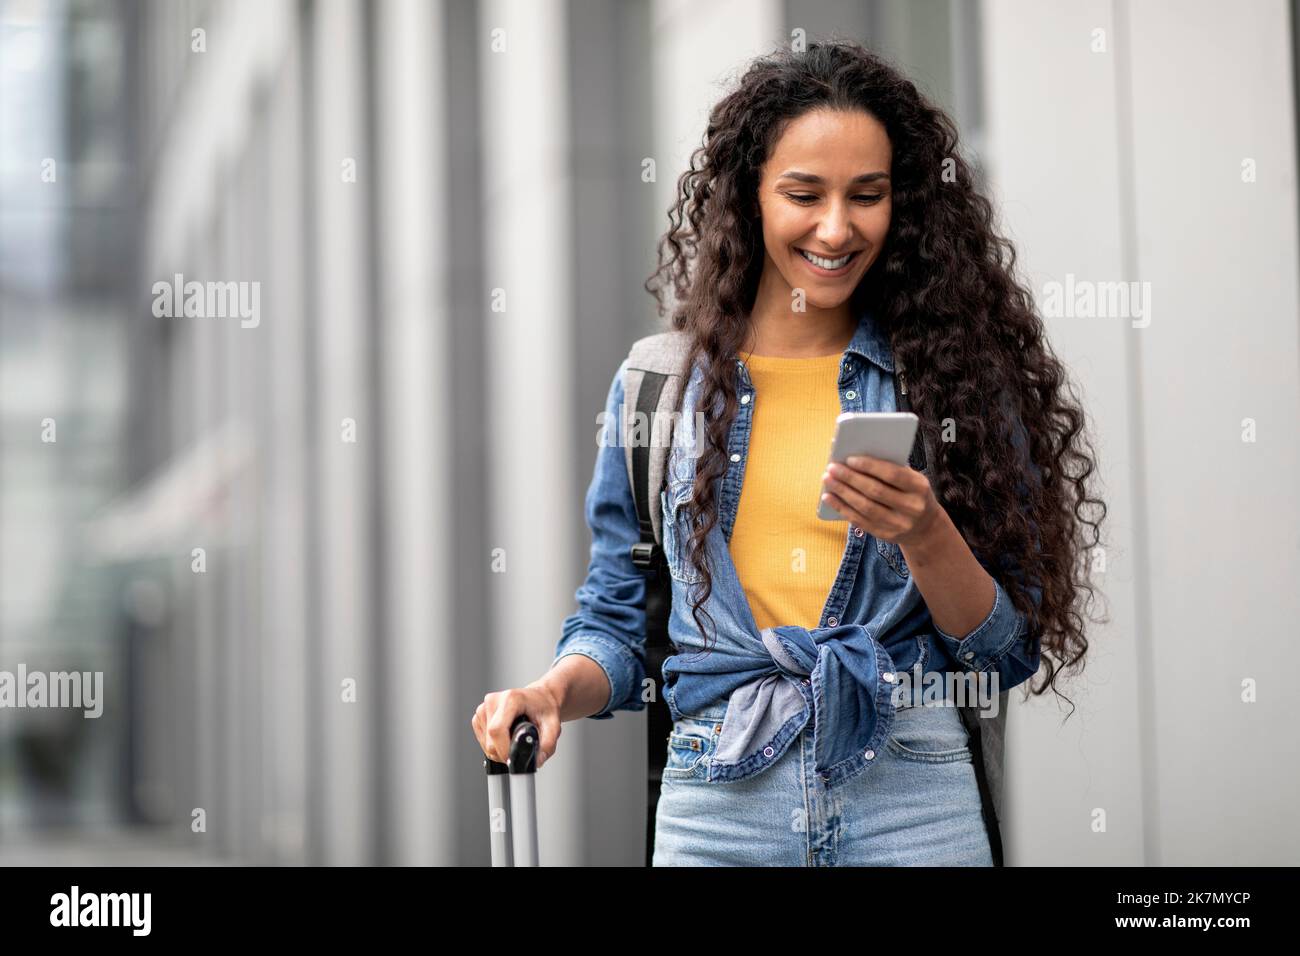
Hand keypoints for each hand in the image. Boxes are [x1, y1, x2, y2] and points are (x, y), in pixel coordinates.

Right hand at [472, 683, 561, 768]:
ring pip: (485, 744)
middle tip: (520, 749)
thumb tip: (535, 762)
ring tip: (515, 739)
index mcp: (511, 699)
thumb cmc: (545, 709)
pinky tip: (507, 736)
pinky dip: (494, 745)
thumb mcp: (553, 727)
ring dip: (499, 750)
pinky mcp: (478, 716)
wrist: (540, 698)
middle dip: (504, 753)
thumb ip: (547, 746)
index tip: (515, 758)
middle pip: (490, 741)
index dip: (504, 750)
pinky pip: (482, 741)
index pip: (497, 730)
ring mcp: (483, 708)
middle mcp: (493, 701)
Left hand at [820, 454, 942, 547]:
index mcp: (919, 487)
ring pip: (865, 507)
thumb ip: (891, 469)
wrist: (925, 527)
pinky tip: (829, 497)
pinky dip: (842, 508)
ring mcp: (899, 524)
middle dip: (850, 478)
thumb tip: (856, 459)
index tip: (850, 459)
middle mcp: (911, 507)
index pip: (892, 474)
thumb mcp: (911, 480)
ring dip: (842, 492)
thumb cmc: (911, 494)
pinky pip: (860, 521)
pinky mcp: (886, 535)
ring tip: (827, 480)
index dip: (870, 466)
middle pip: (875, 491)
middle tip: (832, 467)